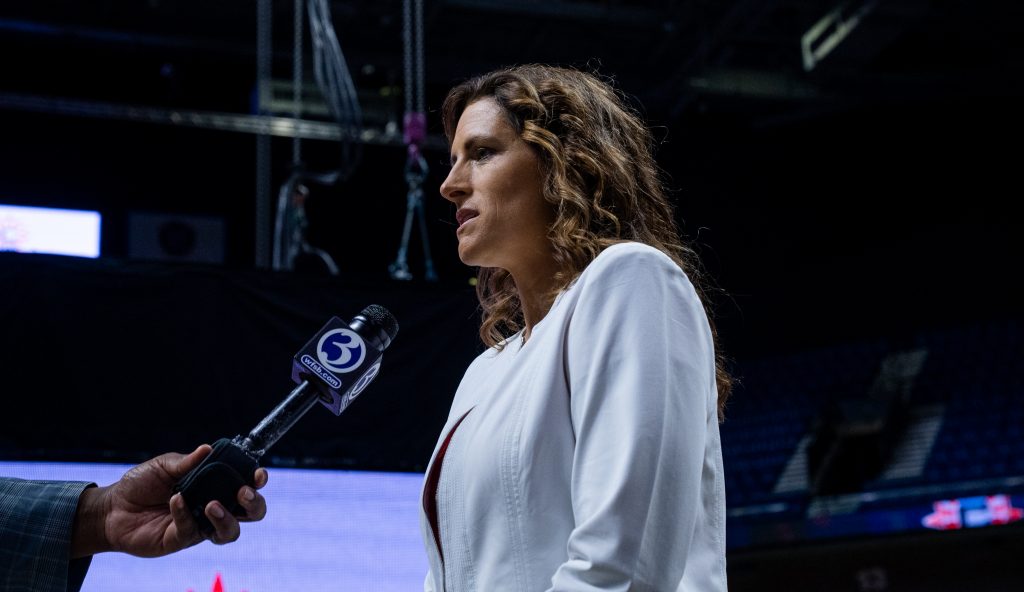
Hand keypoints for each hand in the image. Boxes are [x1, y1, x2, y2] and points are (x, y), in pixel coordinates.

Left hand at [71, 444, 268, 557]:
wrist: (112, 508)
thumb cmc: (141, 484)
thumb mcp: (164, 466)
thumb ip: (187, 461)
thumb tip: (208, 448)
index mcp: (215, 485)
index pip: (246, 484)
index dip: (257, 480)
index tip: (258, 474)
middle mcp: (213, 506)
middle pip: (251, 512)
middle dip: (254, 503)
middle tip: (242, 492)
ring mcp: (200, 526)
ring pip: (231, 532)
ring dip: (228, 519)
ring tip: (212, 505)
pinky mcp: (181, 539)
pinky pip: (191, 530)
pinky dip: (185, 514)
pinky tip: (175, 500)